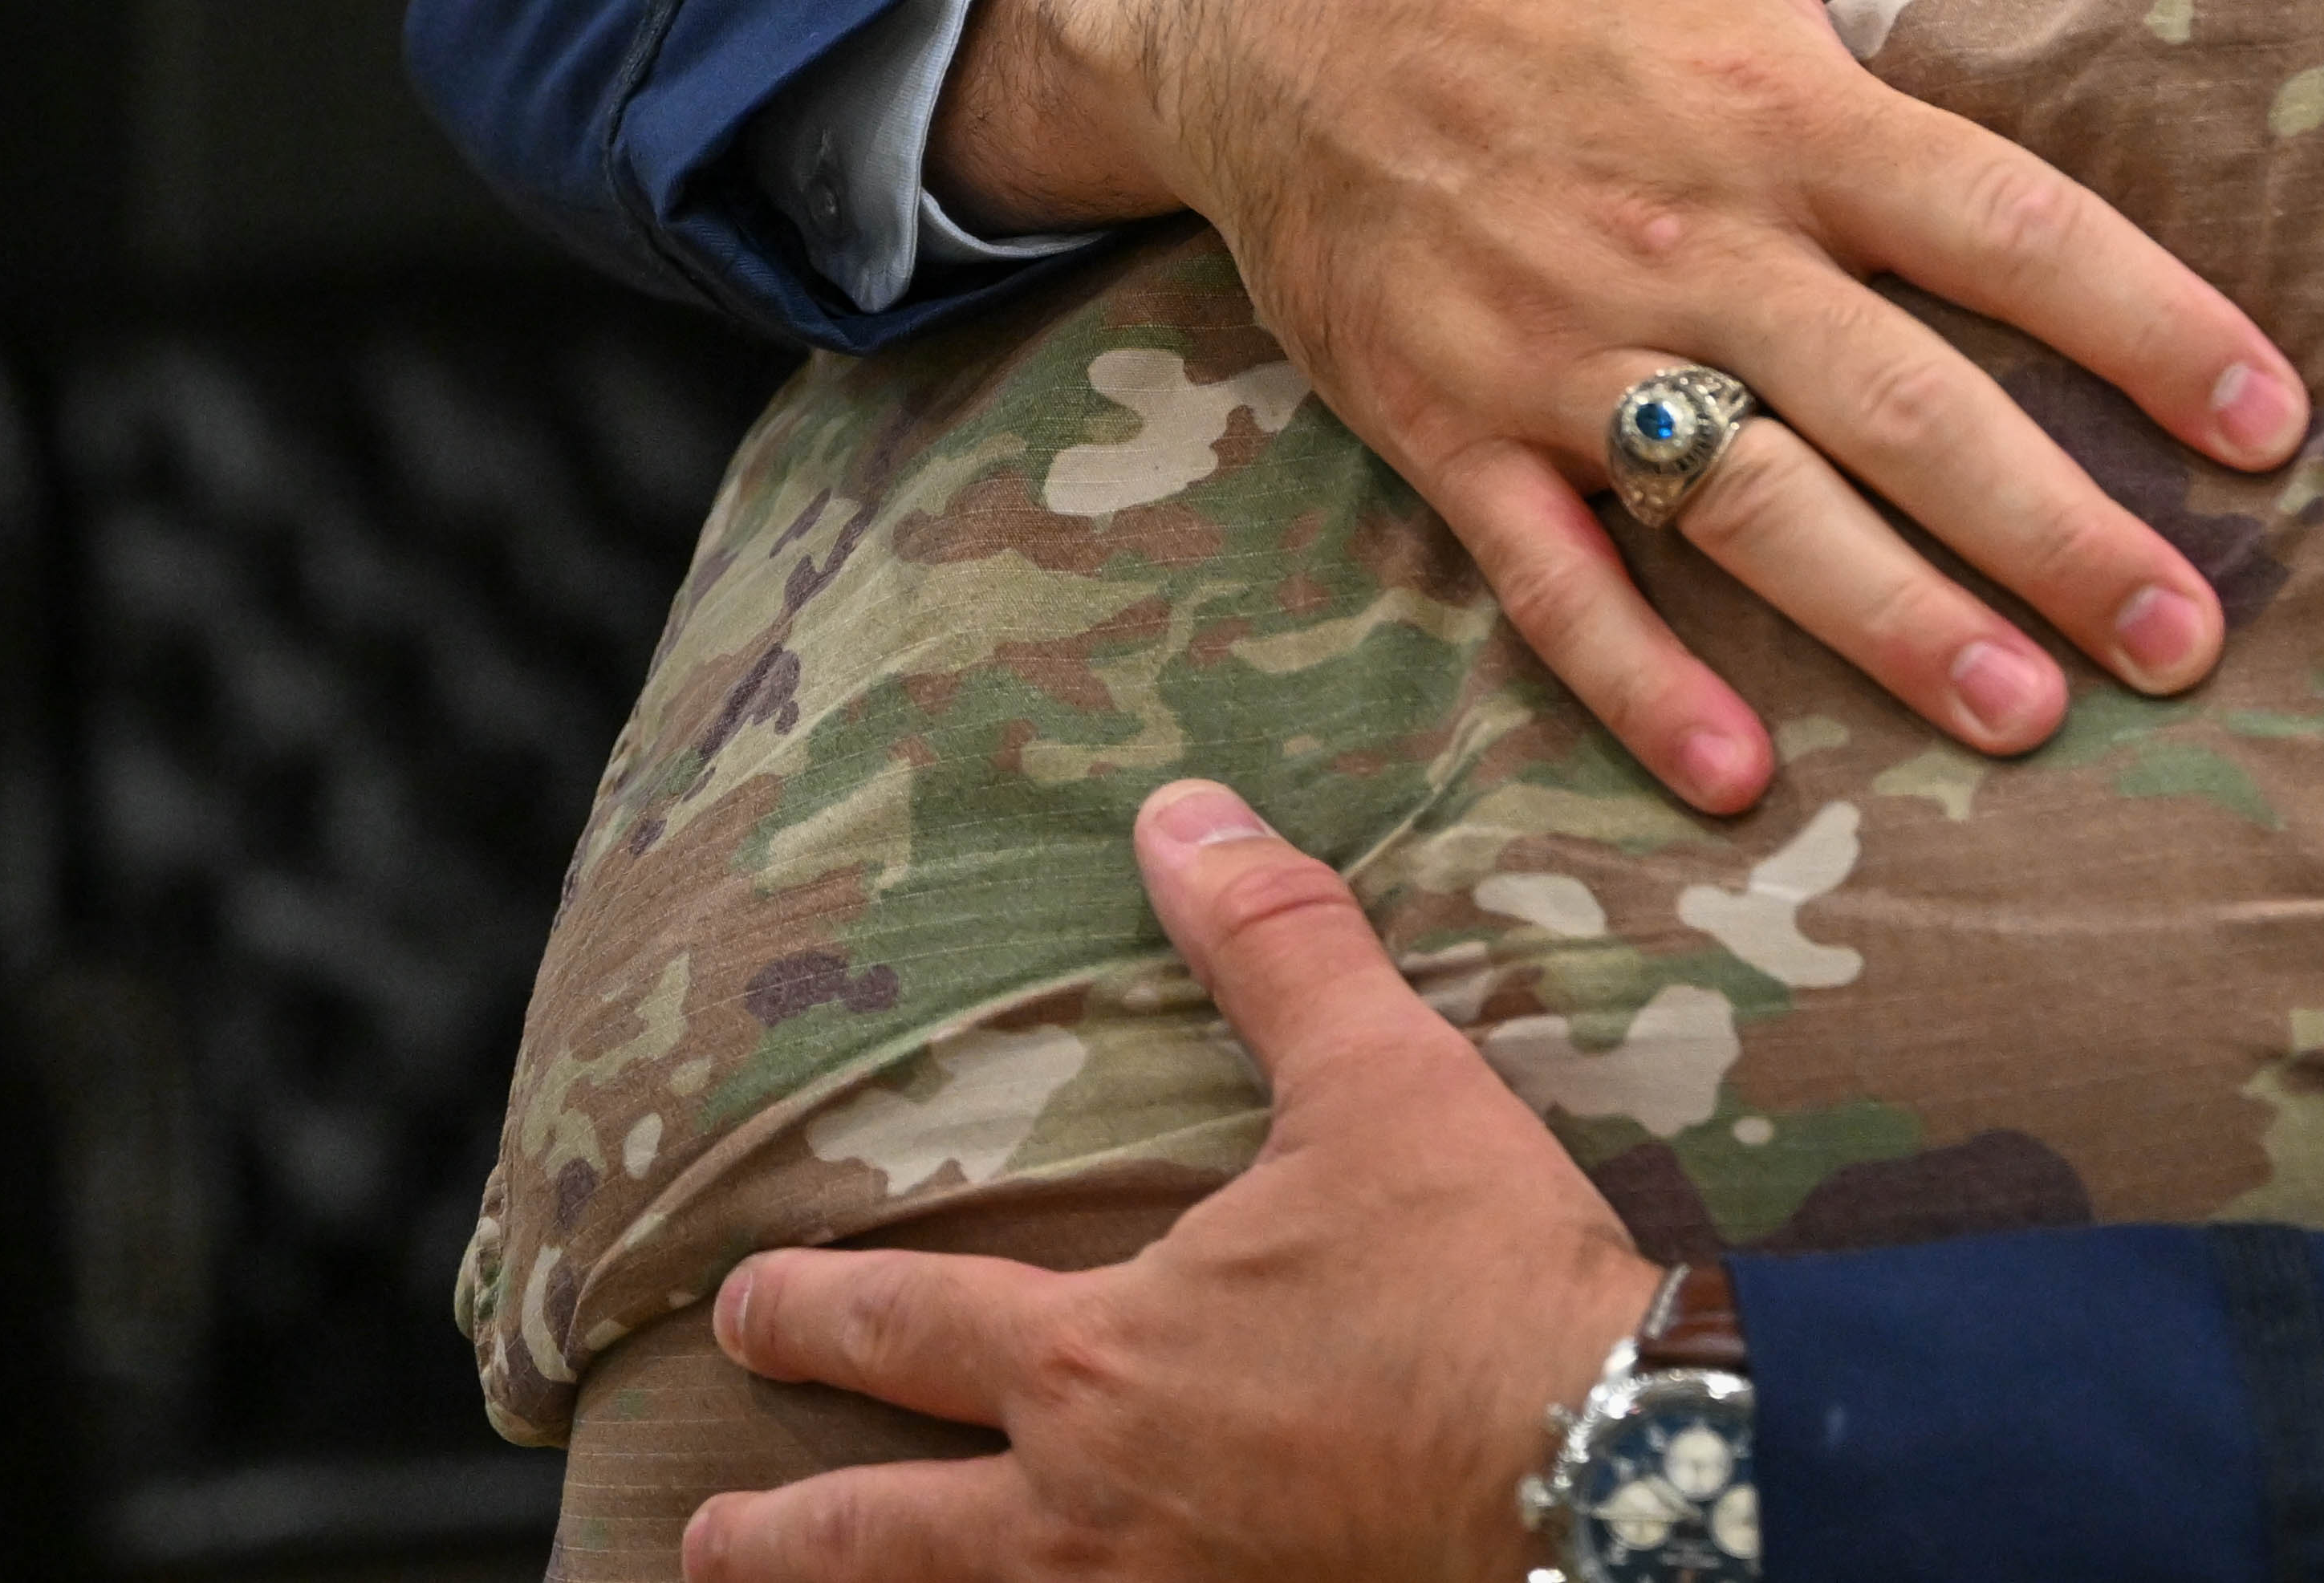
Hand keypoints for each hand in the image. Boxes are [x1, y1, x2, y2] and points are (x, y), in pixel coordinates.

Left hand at [686, 780, 1646, 1582]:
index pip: (902, 1324)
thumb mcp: (1385, 1082)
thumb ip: (1274, 946)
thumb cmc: (1485, 1278)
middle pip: (880, 1536)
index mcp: (1096, 1361)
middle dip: (781, 1534)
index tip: (740, 1307)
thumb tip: (1179, 813)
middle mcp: (1091, 1513)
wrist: (1617, 1469)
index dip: (808, 1308)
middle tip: (706, 1538)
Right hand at [940, 0, 2302, 808]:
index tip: (2266, 420)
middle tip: (2187, 638)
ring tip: (2027, 717)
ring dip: (1894, 623)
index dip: (2146, 323)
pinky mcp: (1451, 429)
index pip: (2004, 227)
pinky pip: (1555, 578)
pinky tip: (1737, 776)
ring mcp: (1563, 350)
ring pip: (1754, 510)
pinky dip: (1638, 681)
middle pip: (1906, 407)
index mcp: (1781, 104)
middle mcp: (1690, 241)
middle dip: (2056, 532)